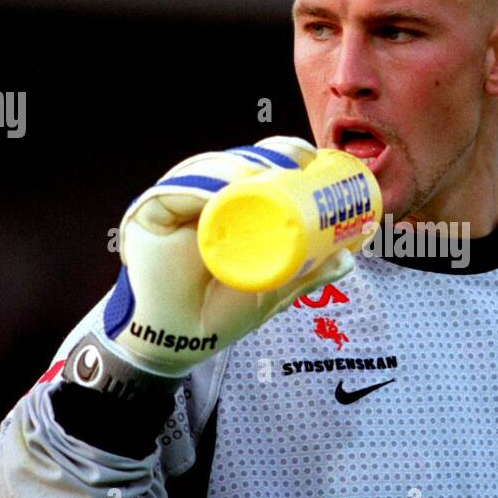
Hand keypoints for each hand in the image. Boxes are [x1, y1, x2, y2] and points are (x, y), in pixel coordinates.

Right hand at [100, 136, 353, 375]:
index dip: (282, 155)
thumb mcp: (275, 290)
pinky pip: (174, 191)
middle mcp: (202, 197)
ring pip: (206, 170)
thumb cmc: (222, 313)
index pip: (255, 169)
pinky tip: (221, 190)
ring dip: (237, 167)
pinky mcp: (149, 212)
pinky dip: (199, 186)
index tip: (310, 157)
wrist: (182, 342)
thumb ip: (308, 273)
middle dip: (265, 155)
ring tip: (265, 173)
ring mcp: (175, 202)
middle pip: (233, 163)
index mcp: (230, 207)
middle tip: (295, 160)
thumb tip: (348, 258)